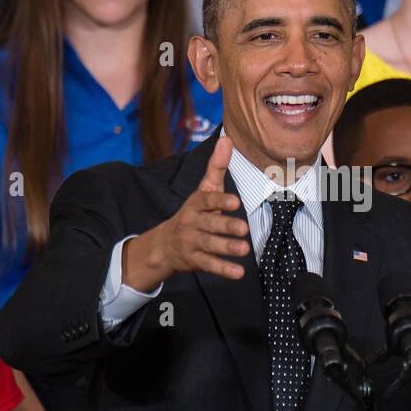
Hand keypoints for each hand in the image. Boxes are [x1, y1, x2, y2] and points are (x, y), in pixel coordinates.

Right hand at [122, 135, 251, 288]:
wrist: (165, 243)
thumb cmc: (193, 212)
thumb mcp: (203, 189)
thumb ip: (217, 166)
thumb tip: (227, 138)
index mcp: (196, 203)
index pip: (207, 200)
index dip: (220, 200)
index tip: (235, 201)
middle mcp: (193, 222)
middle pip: (209, 224)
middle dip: (225, 226)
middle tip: (244, 228)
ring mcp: (193, 242)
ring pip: (210, 245)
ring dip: (227, 248)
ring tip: (244, 249)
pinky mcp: (195, 259)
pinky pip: (209, 265)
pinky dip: (224, 269)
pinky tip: (238, 272)